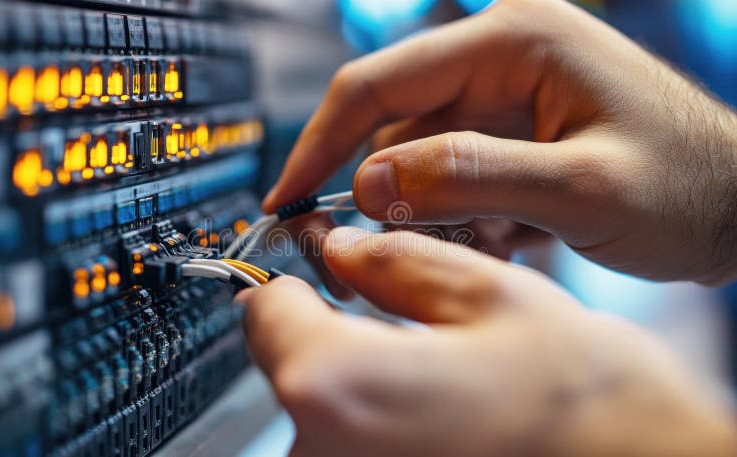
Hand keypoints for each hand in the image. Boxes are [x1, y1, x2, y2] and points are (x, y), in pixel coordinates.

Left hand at [238, 228, 736, 456]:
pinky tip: (440, 413)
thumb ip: (400, 264)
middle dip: (330, 326)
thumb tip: (349, 252)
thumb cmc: (592, 414)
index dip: (292, 275)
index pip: (264, 307)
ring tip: (437, 371)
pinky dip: (378, 422)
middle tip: (395, 314)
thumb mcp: (495, 300)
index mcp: (338, 386)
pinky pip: (347, 445)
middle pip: (288, 359)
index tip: (314, 265)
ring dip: (360, 378)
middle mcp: (319, 453)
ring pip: (321, 406)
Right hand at [263, 0, 736, 283]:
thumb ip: (470, 177)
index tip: (286, 194)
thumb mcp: (580, 187)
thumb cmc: (691, 185)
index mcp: (511, 41)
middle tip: (366, 249)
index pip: (380, 83)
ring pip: (418, 158)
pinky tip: (497, 239)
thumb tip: (370, 180)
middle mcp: (499, 59)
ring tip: (480, 245)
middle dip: (378, 190)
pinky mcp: (510, 136)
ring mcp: (504, 99)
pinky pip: (450, 175)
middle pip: (393, 124)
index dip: (322, 141)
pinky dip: (454, 216)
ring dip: (426, 213)